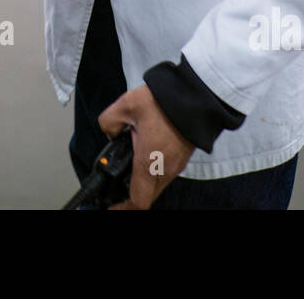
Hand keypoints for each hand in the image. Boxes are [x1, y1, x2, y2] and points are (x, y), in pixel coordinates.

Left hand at [97, 86, 194, 209]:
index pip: (138, 200)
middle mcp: (165, 169)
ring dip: (143, 183)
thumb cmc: (164, 101)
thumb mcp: (125, 106)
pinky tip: (145, 155)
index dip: (122, 208)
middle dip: (131, 197)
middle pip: (148, 197)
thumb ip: (109, 123)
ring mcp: (177, 164)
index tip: (111, 207)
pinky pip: (166, 174)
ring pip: (157, 186)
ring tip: (129, 168)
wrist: (194, 94)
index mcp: (149, 162)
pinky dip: (154, 172)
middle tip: (116, 189)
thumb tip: (111, 133)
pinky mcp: (183, 157)